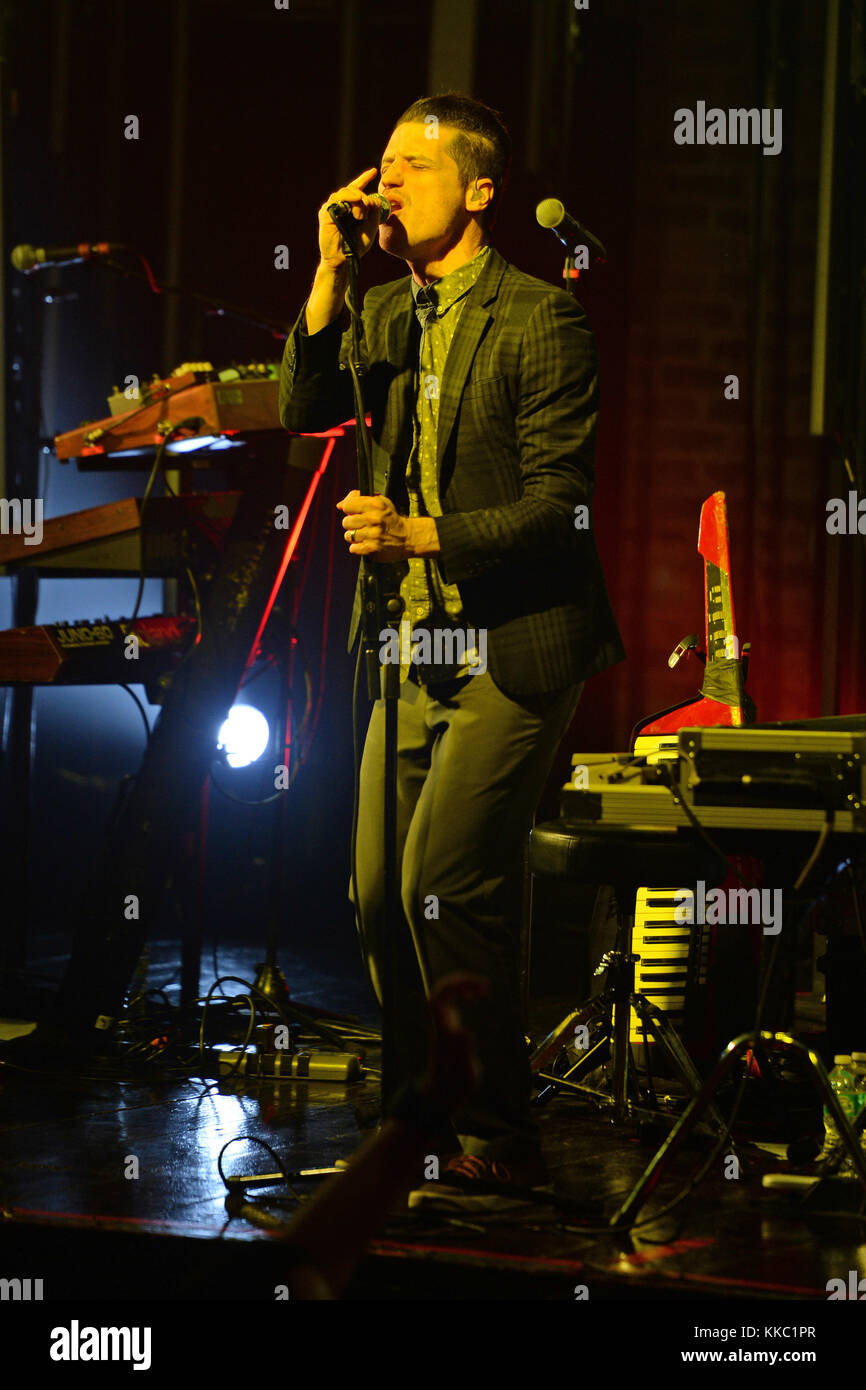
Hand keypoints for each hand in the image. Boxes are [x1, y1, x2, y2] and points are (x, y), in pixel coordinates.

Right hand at [317, 168, 382, 266]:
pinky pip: (338, 198)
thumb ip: (374, 210)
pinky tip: (354, 212)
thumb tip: (370, 197)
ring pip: (347, 191)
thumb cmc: (356, 245)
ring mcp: (331, 208)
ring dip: (358, 202)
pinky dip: (348, 200)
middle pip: (354, 189)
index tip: (374, 171)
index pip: (356, 188)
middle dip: (364, 199)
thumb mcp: (371, 226)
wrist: (344, 260)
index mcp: (349, 208)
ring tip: (359, 217)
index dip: (364, 178)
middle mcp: (339, 205)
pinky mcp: (326, 212)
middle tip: (365, 215)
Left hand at [337, 490, 414, 560]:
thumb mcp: (380, 501)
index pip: (348, 505)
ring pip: (348, 536)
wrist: (408, 537)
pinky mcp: (372, 549)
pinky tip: (367, 543)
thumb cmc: (390, 519)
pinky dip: (358, 547)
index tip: (355, 513)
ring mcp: (373, 535)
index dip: (350, 509)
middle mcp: (374, 519)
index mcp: (375, 505)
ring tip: (365, 535)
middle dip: (351, 524)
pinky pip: (353, 548)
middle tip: (362, 525)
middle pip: (346, 522)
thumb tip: (340, 505)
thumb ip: (359, 497)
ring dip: (355, 537)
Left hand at [420, 973, 487, 1113]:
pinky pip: (450, 1001)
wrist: (439, 1096)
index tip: (478, 989)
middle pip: (441, 991)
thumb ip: (464, 1052)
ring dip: (462, 986)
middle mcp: (440, 1024)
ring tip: (482, 989)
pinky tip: (476, 997)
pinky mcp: (447, 1026)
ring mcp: (443, 1024)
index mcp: (443, 1031)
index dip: (455, 986)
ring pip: (445, 994)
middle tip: (484, 986)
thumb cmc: (454, 1087)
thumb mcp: (465, 1073)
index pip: (438, 999)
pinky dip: (463, 993)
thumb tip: (465, 1030)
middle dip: (461, 981)